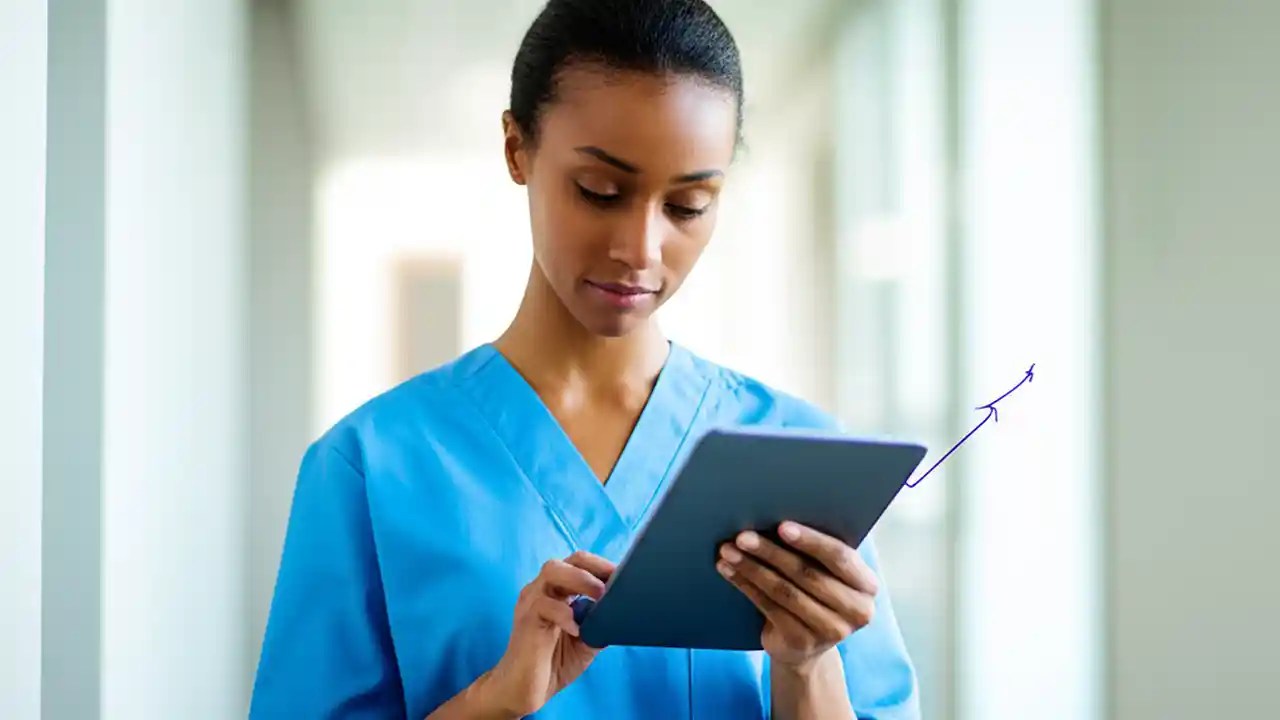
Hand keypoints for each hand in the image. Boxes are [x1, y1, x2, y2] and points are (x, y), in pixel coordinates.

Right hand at [480, 551, 614, 716]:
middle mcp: (542, 590)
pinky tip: (577, 629)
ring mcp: (532, 602)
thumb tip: (625, 611)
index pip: (578, 564)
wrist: (523, 690)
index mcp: (556, 592)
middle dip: (592, 566)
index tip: (624, 575)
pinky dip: (564, 613)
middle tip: (613, 581)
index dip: (601, 566)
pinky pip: (543, 604)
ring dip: (580, 579)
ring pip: (552, 571)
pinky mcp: (526, 619)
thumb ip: (601, 621)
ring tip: (599, 595)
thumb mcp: (587, 640)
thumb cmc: (553, 663)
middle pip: (566, 560)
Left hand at [717, 521, 877, 671]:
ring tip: (728, 550)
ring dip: (752, 567)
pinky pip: (768, 607)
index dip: (810, 541)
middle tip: (743, 535)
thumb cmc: (815, 593)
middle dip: (771, 552)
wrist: (806, 646)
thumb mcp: (827, 574)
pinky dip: (745, 585)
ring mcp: (830, 631)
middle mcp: (855, 611)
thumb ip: (817, 552)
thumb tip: (776, 512)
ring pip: (784, 591)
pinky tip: (728, 570)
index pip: (840, 557)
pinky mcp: (802, 642)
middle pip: (807, 574)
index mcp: (866, 585)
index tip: (781, 526)